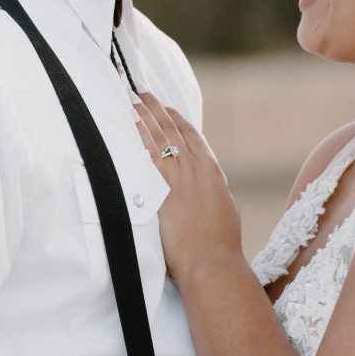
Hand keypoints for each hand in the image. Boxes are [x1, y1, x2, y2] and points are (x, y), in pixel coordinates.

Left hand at [133, 91, 241, 280]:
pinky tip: (130, 125)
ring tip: (132, 101)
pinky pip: (147, 156)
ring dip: (144, 117)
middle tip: (142, 93)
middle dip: (156, 109)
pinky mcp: (160, 190)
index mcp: (212, 171)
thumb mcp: (224, 208)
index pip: (192, 136)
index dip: (177, 119)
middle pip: (172, 130)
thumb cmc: (220, 243)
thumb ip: (212, 191)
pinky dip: (139, 137)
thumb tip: (206, 185)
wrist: (211, 262)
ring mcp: (176, 178)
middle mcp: (194, 168)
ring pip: (158, 138)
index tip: (167, 107)